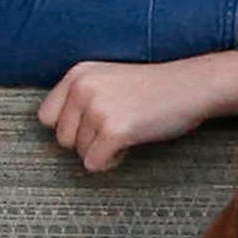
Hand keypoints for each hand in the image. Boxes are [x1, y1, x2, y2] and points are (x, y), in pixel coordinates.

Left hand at [38, 57, 237, 172]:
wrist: (191, 86)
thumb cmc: (153, 88)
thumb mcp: (107, 79)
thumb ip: (80, 97)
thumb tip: (57, 133)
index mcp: (77, 74)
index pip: (45, 117)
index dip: (70, 128)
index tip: (92, 125)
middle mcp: (83, 88)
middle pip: (62, 139)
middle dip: (87, 142)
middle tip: (116, 128)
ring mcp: (98, 108)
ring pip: (79, 154)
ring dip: (102, 151)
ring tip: (128, 132)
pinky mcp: (114, 130)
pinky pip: (95, 164)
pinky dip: (113, 161)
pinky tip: (131, 143)